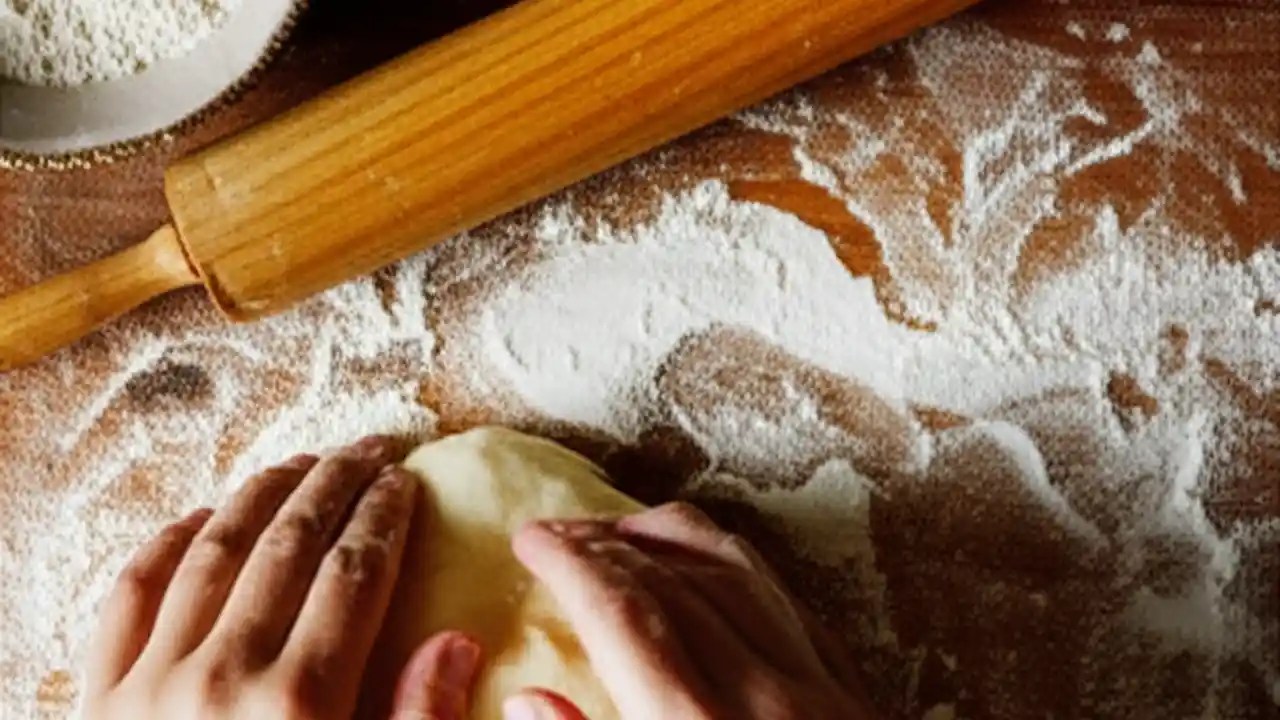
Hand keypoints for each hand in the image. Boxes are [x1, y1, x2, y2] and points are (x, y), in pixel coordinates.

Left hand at [83, 436, 482, 719]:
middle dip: (335, 484)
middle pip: (289, 543)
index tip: (405, 480)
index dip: (385, 515)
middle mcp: (223, 675)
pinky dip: (165, 545)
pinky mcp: (96, 701)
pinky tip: (198, 518)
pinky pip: (128, 595)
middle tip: (366, 448)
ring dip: (260, 494)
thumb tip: (453, 642)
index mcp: (300, 704)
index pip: (355, 572)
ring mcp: (149, 683)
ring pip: (212, 550)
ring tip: (298, 462)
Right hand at [505, 503, 874, 719]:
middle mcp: (762, 697)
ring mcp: (821, 692)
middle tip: (562, 532)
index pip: (618, 611)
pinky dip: (743, 570)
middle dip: (606, 543)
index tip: (532, 540)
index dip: (567, 563)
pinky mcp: (858, 697)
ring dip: (674, 538)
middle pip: (672, 581)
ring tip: (628, 527)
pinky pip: (794, 605)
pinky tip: (718, 566)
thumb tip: (528, 700)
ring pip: (739, 573)